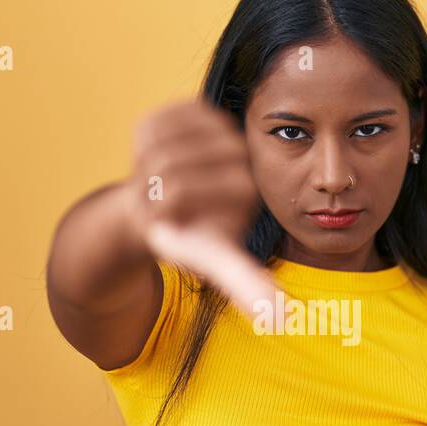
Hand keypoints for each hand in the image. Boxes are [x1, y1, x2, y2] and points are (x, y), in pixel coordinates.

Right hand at [123, 99, 277, 320]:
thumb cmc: (188, 242)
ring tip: (158, 183)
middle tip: (158, 201)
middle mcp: (238, 154)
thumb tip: (281, 318)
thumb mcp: (212, 264)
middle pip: (168, 167)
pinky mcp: (192, 107)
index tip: (167, 219)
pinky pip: (154, 122)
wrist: (163, 211)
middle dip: (153, 190)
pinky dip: (145, 143)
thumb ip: (247, 284)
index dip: (162, 207)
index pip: (182, 191)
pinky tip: (158, 157)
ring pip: (159, 146)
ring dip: (146, 168)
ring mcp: (214, 126)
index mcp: (246, 187)